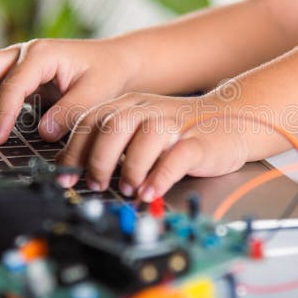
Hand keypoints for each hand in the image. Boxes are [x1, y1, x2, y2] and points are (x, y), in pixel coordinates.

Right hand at [0, 38, 136, 143]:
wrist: (111, 61)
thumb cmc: (104, 73)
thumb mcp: (97, 92)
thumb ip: (71, 112)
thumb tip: (44, 132)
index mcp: (42, 54)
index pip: (12, 84)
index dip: (1, 113)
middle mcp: (20, 53)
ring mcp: (11, 60)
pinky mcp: (8, 73)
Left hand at [57, 93, 249, 200]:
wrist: (232, 121)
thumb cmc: (179, 133)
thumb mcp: (139, 131)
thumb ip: (111, 144)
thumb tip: (77, 173)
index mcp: (128, 106)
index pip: (90, 122)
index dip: (74, 151)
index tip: (65, 178)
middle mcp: (148, 110)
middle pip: (113, 126)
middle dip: (98, 160)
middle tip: (96, 184)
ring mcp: (174, 124)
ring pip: (143, 137)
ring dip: (130, 167)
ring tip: (127, 188)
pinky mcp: (198, 142)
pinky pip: (176, 157)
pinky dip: (159, 177)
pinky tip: (149, 192)